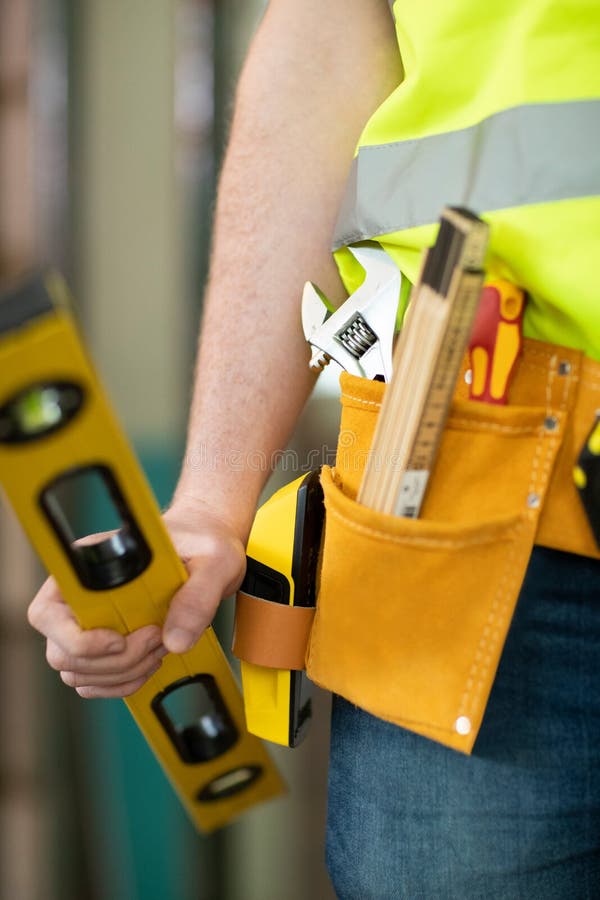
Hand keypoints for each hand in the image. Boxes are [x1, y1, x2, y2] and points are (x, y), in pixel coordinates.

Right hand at [27, 502, 246, 697]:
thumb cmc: (201, 544)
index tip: (119, 639)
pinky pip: (95, 682)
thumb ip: (197, 595)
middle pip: (62, 652)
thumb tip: (175, 640)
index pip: (47, 612)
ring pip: (78, 673)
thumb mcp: (212, 561)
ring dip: (122, 673)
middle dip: (114, 659)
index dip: (76, 638)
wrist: (207, 551)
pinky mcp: (104, 645)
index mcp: (89, 566)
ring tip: (159, 646)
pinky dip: (123, 683)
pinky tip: (150, 662)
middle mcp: (78, 597)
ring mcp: (88, 624)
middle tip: (156, 638)